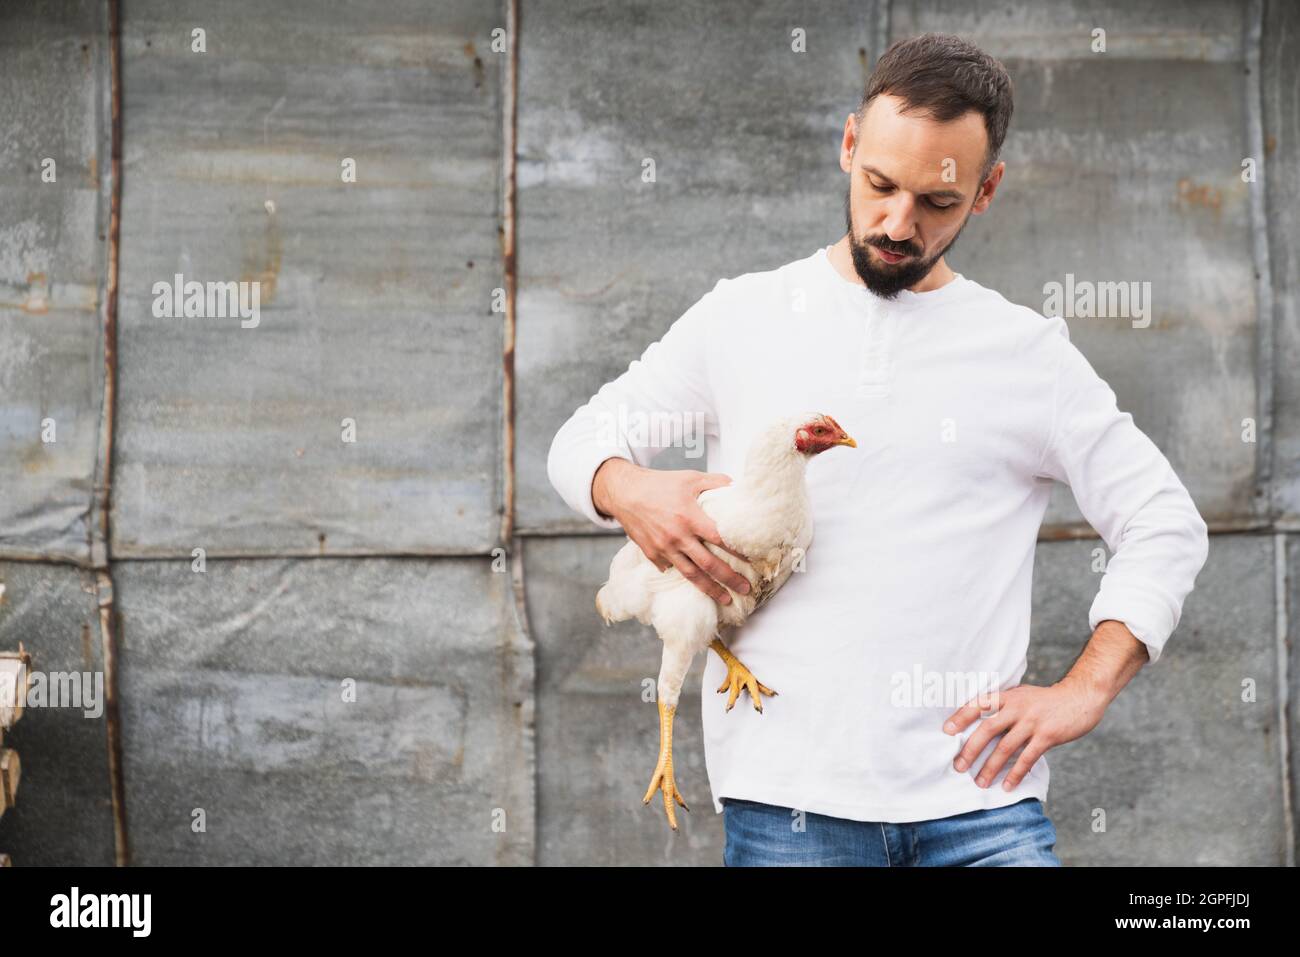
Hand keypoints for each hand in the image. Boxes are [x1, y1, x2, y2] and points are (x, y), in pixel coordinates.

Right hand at [592, 457, 751, 604]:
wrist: (624, 492)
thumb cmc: (659, 483)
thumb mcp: (690, 478)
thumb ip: (715, 482)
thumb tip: (737, 486)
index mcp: (690, 517)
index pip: (720, 539)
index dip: (738, 551)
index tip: (753, 561)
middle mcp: (677, 536)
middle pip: (708, 564)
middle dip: (729, 579)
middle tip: (746, 589)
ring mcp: (663, 548)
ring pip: (690, 575)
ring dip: (710, 589)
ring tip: (725, 599)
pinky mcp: (651, 554)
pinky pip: (670, 569)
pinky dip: (682, 575)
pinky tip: (694, 581)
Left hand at [943, 675, 1107, 789]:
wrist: (1080, 697)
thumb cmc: (1045, 700)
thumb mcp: (1021, 695)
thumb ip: (1002, 705)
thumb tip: (977, 720)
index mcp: (1008, 696)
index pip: (979, 704)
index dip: (961, 716)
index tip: (946, 731)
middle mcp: (1017, 708)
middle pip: (987, 729)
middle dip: (971, 749)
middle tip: (958, 766)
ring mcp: (1032, 722)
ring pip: (1005, 748)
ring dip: (990, 767)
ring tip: (979, 782)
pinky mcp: (1047, 736)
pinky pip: (1027, 758)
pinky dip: (1015, 774)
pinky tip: (1006, 786)